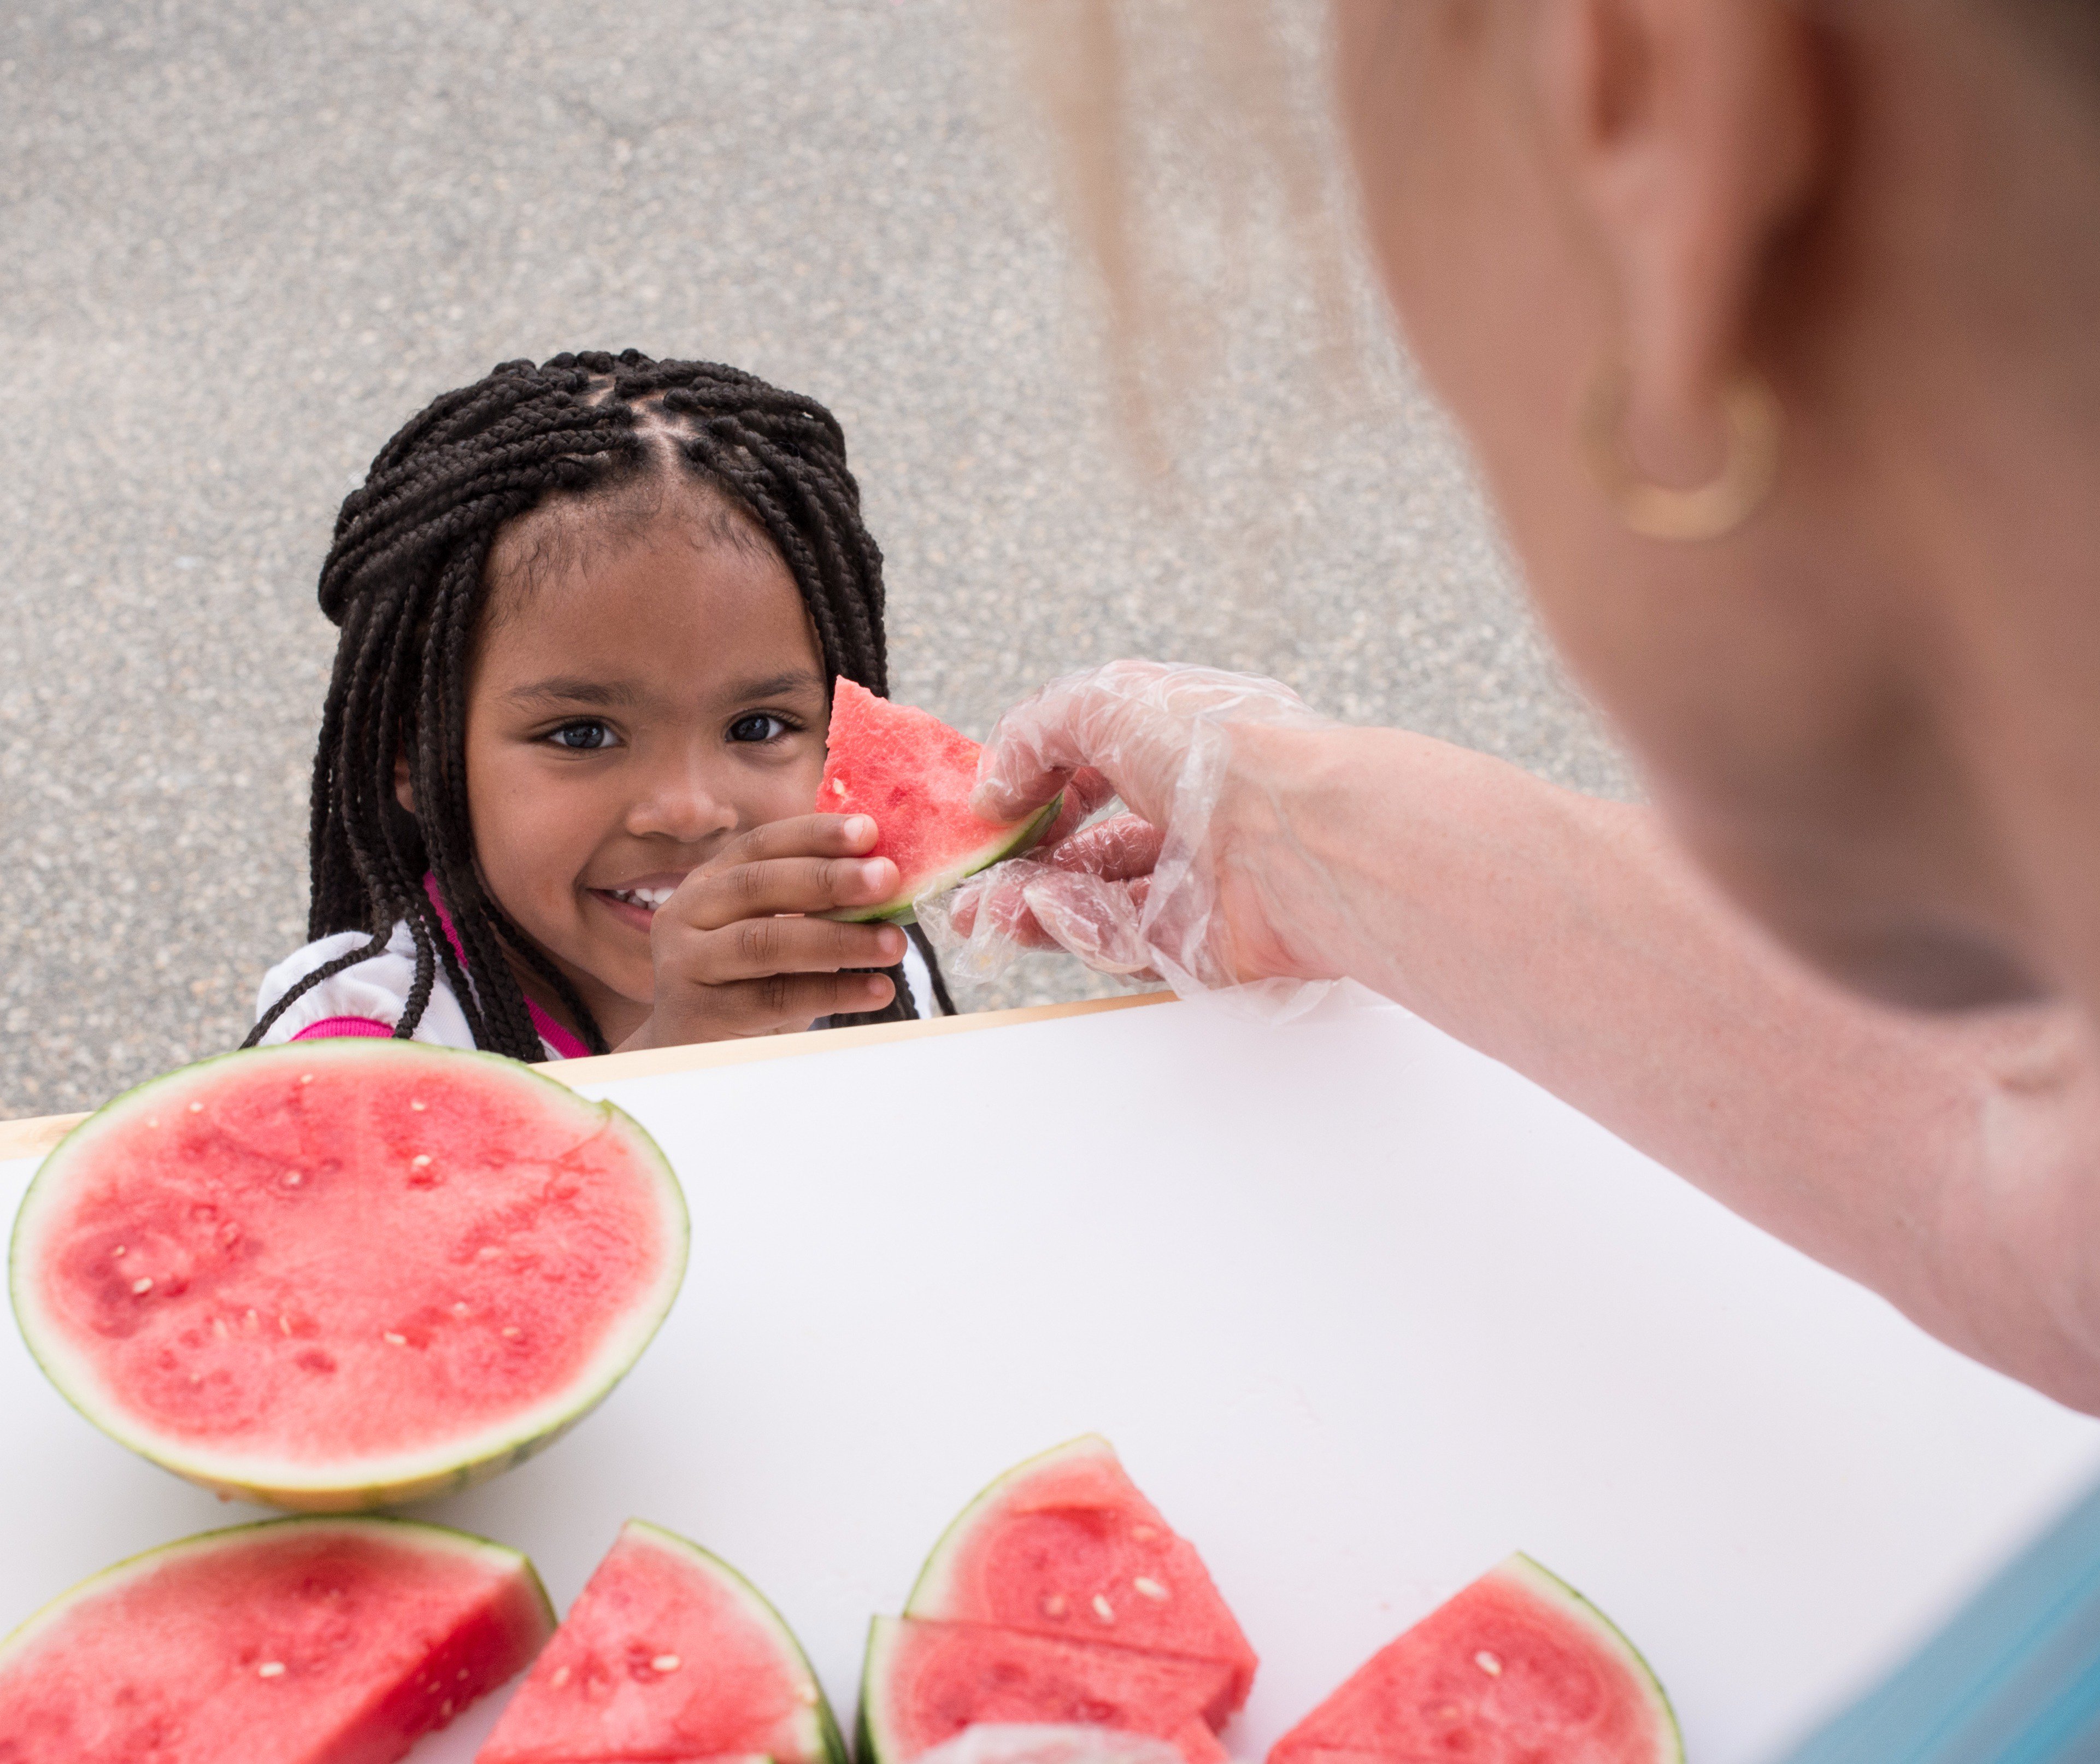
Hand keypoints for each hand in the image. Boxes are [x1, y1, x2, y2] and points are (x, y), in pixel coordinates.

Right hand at [619, 814, 907, 1047]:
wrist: (688, 1049)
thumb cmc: (744, 980)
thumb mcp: (769, 930)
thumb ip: (811, 902)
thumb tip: (887, 877)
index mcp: (709, 881)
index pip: (762, 844)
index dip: (815, 834)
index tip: (869, 831)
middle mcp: (687, 913)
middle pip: (758, 885)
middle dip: (829, 879)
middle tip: (888, 878)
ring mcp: (687, 964)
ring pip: (764, 942)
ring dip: (838, 940)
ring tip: (894, 944)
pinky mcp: (701, 1015)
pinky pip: (774, 1000)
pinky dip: (833, 993)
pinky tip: (877, 990)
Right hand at [930, 661, 1335, 1000]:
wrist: (1303, 836)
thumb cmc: (1226, 751)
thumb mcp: (1106, 702)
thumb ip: (1037, 732)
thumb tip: (996, 784)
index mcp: (1179, 744)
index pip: (1099, 767)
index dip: (1041, 786)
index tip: (997, 807)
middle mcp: (1190, 811)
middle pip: (1090, 847)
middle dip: (1021, 863)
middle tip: (972, 881)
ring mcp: (1195, 880)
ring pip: (1095, 899)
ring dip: (1030, 902)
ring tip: (982, 910)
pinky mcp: (1199, 942)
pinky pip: (1120, 941)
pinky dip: (1073, 928)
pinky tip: (1036, 915)